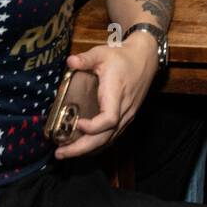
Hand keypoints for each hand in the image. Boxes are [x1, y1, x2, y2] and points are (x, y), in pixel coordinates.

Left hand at [54, 36, 157, 159]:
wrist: (145, 58)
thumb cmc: (123, 56)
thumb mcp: (103, 53)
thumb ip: (86, 58)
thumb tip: (70, 61)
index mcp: (116, 94)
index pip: (109, 119)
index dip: (93, 127)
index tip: (78, 123)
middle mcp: (124, 108)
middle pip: (106, 137)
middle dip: (82, 148)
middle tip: (60, 153)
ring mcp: (127, 114)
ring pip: (109, 139)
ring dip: (88, 149)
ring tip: (67, 152)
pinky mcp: (127, 116)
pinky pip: (113, 135)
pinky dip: (98, 143)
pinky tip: (84, 145)